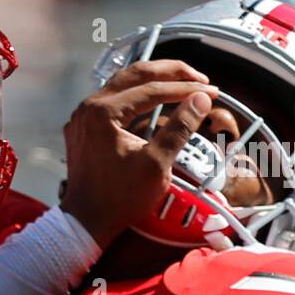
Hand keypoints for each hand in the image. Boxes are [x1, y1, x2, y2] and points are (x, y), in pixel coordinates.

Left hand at [61, 60, 216, 248]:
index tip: (212, 92)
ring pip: (123, 84)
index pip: (152, 89)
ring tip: (183, 84)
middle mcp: (88, 107)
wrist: (85, 222)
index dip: (185, 88)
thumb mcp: (156, 165)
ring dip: (154, 81)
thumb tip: (201, 99)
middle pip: (135, 75)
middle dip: (171, 73)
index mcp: (103, 113)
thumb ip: (180, 129)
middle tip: (200, 79)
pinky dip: (137, 96)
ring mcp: (82, 116)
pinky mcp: (82, 127)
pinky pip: (112, 100)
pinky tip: (156, 100)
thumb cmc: (120, 198)